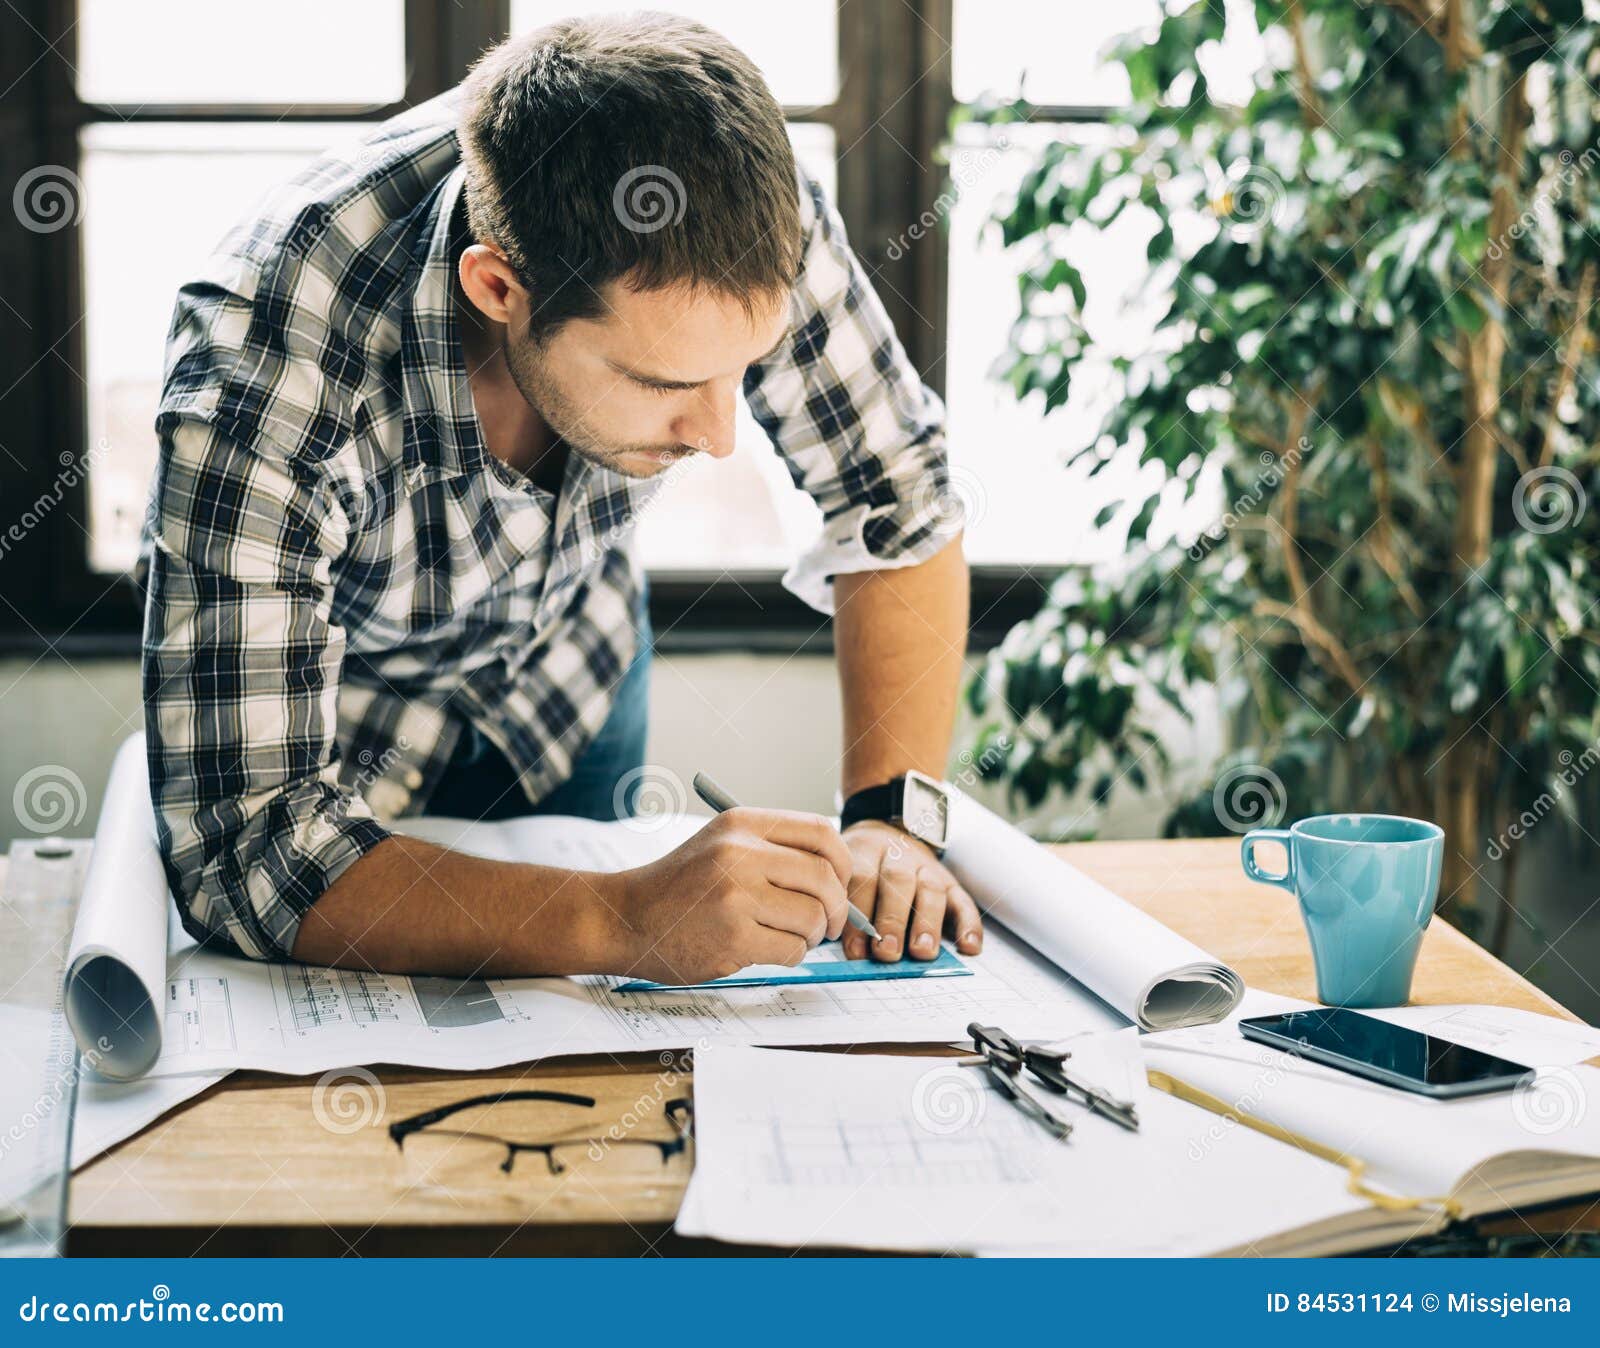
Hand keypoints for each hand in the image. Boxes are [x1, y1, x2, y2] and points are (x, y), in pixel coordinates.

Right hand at [611, 809, 850, 984]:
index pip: (820, 833)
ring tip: (786, 936)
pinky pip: (791, 949)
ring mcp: (736, 895)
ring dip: (809, 936)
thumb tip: (837, 876)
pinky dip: (790, 955)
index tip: (838, 883)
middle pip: (824, 878)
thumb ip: (772, 850)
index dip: (842, 862)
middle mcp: (740, 853)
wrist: (625, 918)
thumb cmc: (679, 887)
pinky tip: (765, 950)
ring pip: (812, 917)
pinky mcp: (733, 937)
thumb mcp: (721, 844)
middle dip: (835, 907)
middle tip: (825, 923)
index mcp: (742, 824)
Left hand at [839, 821, 982, 962]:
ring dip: (927, 923)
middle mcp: (899, 856)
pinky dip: (969, 925)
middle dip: (893, 920)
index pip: (862, 878)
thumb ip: (847, 908)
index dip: (859, 916)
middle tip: (887, 952)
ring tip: (922, 952)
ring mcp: (928, 868)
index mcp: (867, 851)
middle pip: (898, 882)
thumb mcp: (846, 875)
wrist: (888, 832)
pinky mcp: (951, 882)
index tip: (857, 950)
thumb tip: (853, 953)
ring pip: (931, 890)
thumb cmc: (863, 868)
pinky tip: (968, 947)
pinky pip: (964, 901)